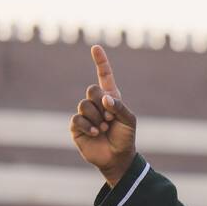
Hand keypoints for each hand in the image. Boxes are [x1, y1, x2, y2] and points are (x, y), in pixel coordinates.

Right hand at [70, 44, 137, 186]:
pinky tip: (96, 133)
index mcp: (110, 98)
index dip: (100, 62)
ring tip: (104, 128)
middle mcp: (96, 103)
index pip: (104, 76)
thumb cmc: (125, 138)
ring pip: (84, 104)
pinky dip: (89, 126)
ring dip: (97, 118)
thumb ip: (120, 107)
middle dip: (102, 104)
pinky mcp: (76, 126)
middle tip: (110, 119)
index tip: (96, 48)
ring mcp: (85, 114)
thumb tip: (104, 99)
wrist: (117, 158)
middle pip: (92, 90)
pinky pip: (78, 118)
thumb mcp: (129, 121)